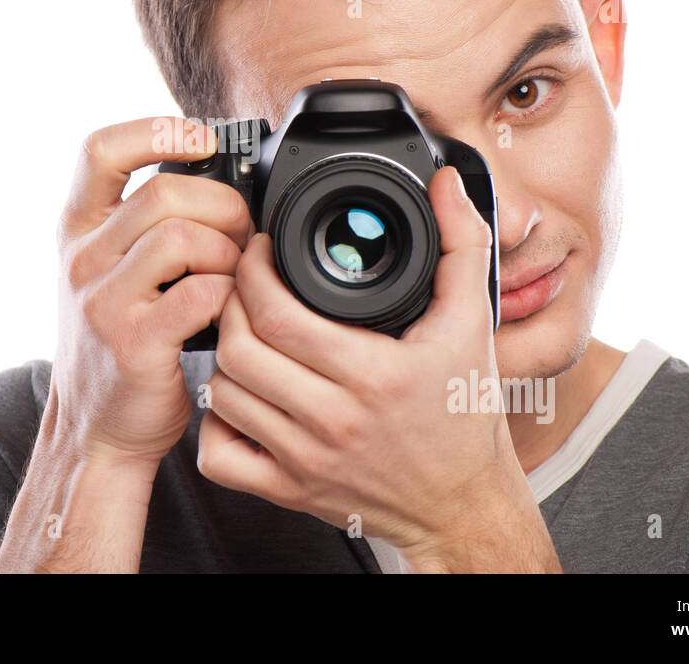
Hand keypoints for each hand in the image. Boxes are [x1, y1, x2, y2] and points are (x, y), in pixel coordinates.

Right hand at [52, 117, 254, 468]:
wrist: (95, 426)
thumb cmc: (119, 340)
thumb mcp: (111, 271)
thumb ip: (145, 227)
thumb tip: (222, 179)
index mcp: (76, 229)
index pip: (100, 149)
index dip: (156, 131)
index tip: (201, 140)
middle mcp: (81, 258)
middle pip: (163, 194)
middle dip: (221, 206)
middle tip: (240, 234)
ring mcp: (103, 301)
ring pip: (182, 237)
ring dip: (227, 251)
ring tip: (233, 273)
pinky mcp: (133, 342)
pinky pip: (200, 292)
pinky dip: (229, 294)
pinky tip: (226, 309)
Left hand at [196, 165, 559, 571]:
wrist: (463, 505)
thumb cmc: (464, 413)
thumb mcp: (472, 320)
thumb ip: (461, 241)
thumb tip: (444, 182)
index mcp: (374, 374)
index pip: (277, 315)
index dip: (253, 271)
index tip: (262, 251)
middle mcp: (333, 421)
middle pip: (239, 350)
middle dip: (230, 303)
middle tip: (245, 285)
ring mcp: (305, 460)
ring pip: (222, 396)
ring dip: (223, 355)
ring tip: (244, 332)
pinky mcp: (288, 491)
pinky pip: (219, 456)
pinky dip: (216, 423)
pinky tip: (240, 397)